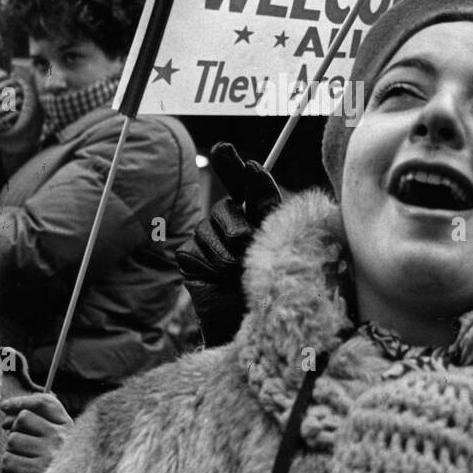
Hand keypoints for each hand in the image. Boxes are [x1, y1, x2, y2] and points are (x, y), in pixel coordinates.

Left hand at [0, 392, 73, 472]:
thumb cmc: (50, 455)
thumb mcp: (52, 431)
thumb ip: (35, 413)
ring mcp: (50, 455)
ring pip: (13, 439)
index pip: (43, 403)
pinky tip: (20, 468)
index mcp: (67, 424)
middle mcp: (62, 437)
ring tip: (24, 456)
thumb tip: (5, 408)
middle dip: (15, 429)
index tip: (4, 407)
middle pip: (22, 419)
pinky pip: (8, 460)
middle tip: (22, 441)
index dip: (20, 401)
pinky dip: (9, 464)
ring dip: (12, 449)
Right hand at [176, 142, 280, 347]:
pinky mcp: (191, 260)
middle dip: (239, 225)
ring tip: (239, 270)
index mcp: (257, 215)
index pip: (244, 183)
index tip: (223, 149)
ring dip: (228, 250)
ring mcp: (208, 241)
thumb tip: (254, 166)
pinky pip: (195, 249)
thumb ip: (268, 205)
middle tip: (247, 247)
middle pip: (227, 206)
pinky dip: (210, 264)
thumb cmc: (278, 285)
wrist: (260, 324)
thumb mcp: (280, 241)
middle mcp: (231, 224)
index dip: (231, 165)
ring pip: (210, 228)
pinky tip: (220, 278)